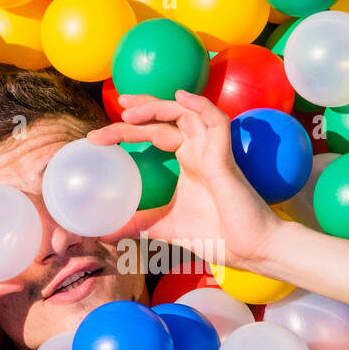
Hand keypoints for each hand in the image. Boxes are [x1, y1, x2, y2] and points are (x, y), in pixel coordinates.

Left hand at [87, 91, 281, 269]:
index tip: (97, 138)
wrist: (252, 251)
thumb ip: (137, 226)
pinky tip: (180, 98)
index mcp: (188, 162)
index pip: (154, 132)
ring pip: (187, 113)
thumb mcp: (165, 229)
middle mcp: (199, 151)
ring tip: (130, 110)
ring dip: (159, 106)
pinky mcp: (225, 158)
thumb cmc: (218, 237)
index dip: (127, 129)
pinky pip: (216, 122)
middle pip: (166, 117)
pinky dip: (200, 106)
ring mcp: (213, 152)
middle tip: (114, 106)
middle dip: (138, 108)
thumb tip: (104, 234)